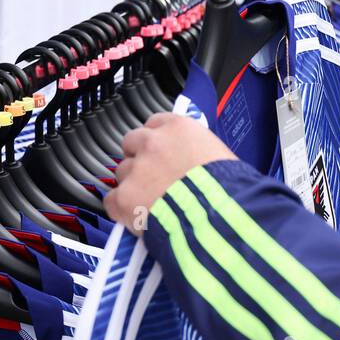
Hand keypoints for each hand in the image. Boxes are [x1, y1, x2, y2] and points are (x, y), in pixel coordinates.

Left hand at [106, 113, 237, 234]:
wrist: (217, 216)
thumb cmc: (228, 188)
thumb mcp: (219, 155)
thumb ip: (197, 150)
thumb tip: (191, 162)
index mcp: (178, 128)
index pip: (155, 123)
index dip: (158, 139)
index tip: (162, 151)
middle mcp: (152, 143)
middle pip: (132, 142)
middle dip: (140, 157)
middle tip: (154, 176)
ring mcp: (135, 170)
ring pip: (122, 172)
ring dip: (133, 184)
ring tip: (151, 202)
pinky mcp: (124, 198)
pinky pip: (111, 200)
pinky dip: (122, 209)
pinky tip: (138, 217)